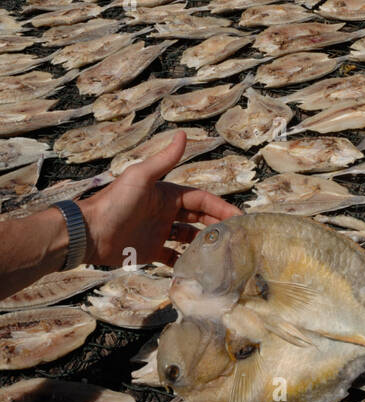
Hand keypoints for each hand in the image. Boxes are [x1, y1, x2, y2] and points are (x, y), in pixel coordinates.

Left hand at [79, 130, 240, 268]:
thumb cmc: (115, 202)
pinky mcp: (150, 252)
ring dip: (204, 243)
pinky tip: (198, 267)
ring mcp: (158, 233)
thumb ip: (164, 159)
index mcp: (167, 195)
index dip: (220, 207)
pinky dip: (184, 261)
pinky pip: (172, 257)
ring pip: (188, 238)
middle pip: (199, 218)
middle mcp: (165, 213)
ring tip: (222, 253)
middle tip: (236, 237)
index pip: (201, 200)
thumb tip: (183, 134)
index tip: (238, 217)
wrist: (89, 233)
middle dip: (217, 225)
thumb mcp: (141, 176)